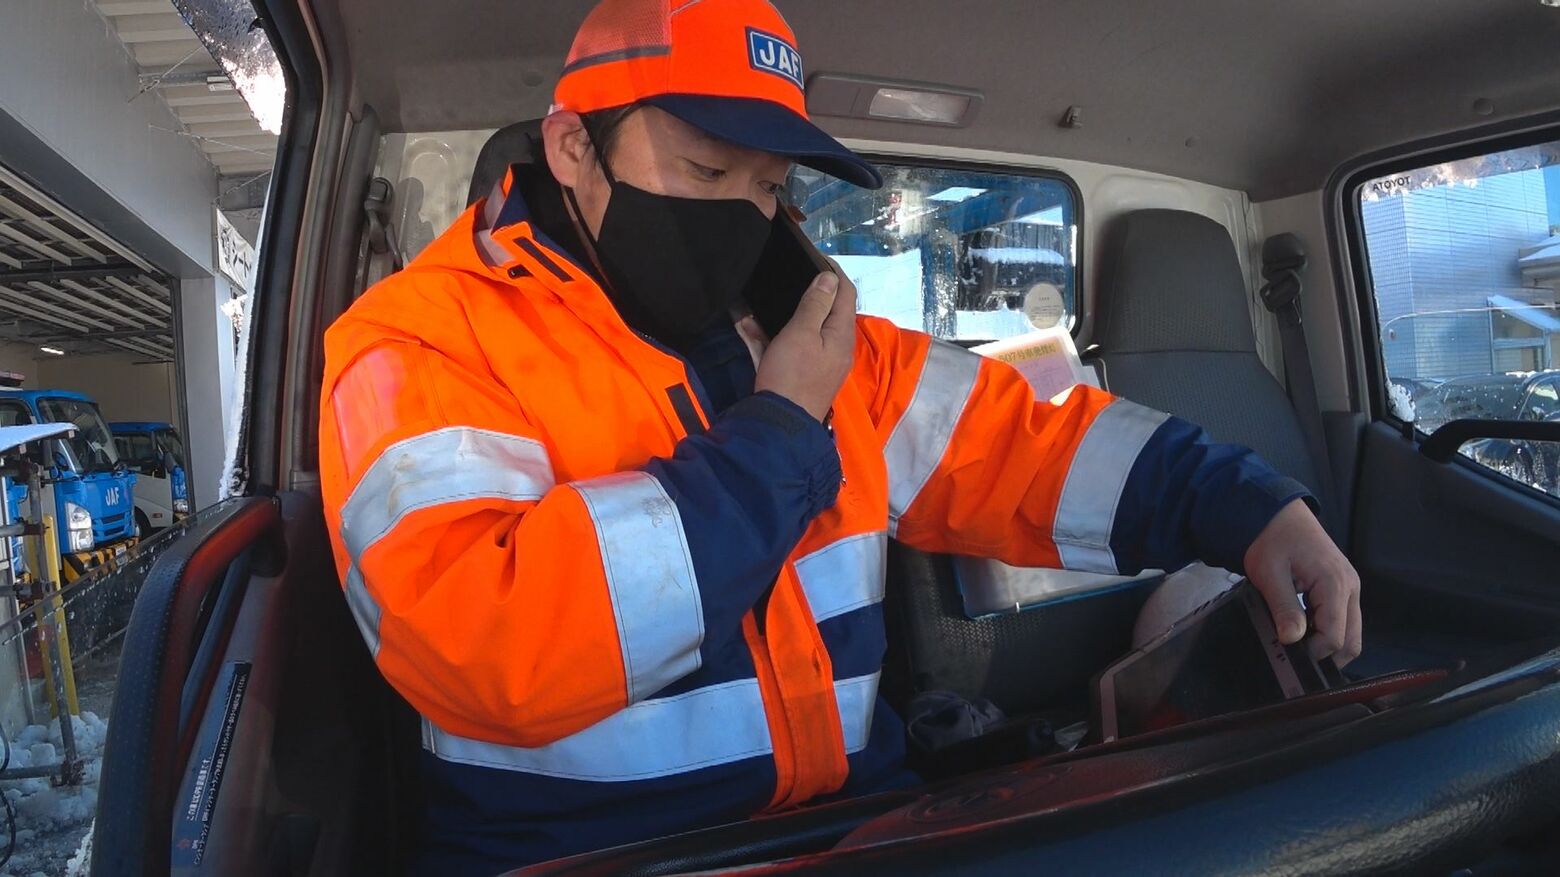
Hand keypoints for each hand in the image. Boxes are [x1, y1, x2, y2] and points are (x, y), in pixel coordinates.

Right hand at [751, 270, 855, 421]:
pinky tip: (748, 326)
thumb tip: (830, 277)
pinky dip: (771, 336)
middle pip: (826, 311)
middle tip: (786, 275)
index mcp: (841, 334)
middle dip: (807, 292)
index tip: (813, 255)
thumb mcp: (802, 333)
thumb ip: (816, 304)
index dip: (833, 272)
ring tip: (762, 299)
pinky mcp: (800, 375)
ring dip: (784, 314)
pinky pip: (788, 348)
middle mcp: (836, 348)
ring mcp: (819, 363)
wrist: (778, 426)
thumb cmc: (791, 375)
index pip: (846, 293)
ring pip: (803, 329)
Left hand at [1242, 499, 1362, 666]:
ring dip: (1326, 645)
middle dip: (1324, 656)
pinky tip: (1303, 630)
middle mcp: (1350, 588)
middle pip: (1350, 642)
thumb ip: (1283, 607)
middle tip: (1293, 656)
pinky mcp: (1343, 590)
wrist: (1278, 515)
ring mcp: (1350, 589)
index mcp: (1335, 583)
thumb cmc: (1273, 539)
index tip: (1287, 654)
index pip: (1334, 638)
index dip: (1312, 654)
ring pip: (1350, 634)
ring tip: (1296, 642)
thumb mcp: (1269, 573)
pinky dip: (1326, 632)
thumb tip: (1291, 639)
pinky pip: (1343, 621)